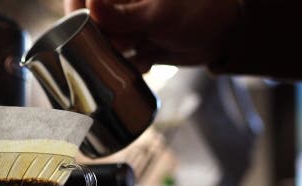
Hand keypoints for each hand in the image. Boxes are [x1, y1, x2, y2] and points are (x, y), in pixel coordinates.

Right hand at [64, 0, 240, 71]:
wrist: (226, 33)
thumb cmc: (198, 9)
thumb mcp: (159, 13)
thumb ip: (123, 14)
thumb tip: (90, 5)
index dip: (75, 10)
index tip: (76, 28)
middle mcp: (121, 3)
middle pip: (89, 22)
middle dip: (98, 39)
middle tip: (115, 47)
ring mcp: (127, 24)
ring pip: (103, 42)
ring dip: (113, 55)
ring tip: (135, 53)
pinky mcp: (136, 43)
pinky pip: (118, 57)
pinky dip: (126, 64)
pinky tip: (144, 63)